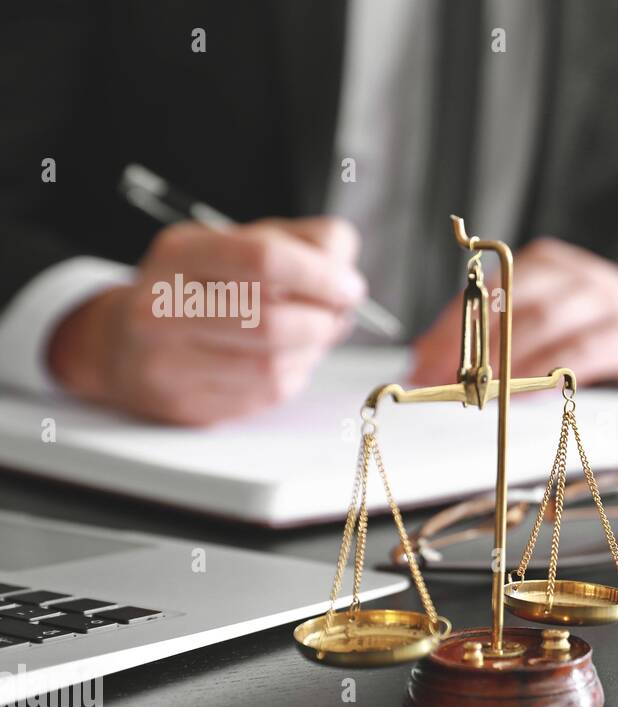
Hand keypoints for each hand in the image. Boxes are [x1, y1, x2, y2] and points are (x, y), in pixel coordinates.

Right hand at [48, 217, 365, 424]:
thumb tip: (345, 275)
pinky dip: (292, 377)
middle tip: (337, 316)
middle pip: (271, 322)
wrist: (122, 344)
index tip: (350, 287)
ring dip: (311, 353)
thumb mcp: (239, 243)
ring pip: (272, 367)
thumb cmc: (201, 289)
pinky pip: (264, 397)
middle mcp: (162, 309)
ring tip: (311, 337)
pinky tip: (284, 361)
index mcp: (180, 254)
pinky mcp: (184, 406)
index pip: (264, 260)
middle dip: (322, 322)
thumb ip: (301, 244)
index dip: (321, 275)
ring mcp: (167, 363)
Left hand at [409, 237, 617, 390]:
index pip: (484, 293)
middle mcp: (575, 276)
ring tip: (476, 390)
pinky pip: (583, 349)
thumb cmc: (610, 336)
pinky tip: (527, 393)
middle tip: (440, 384)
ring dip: (503, 361)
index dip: (448, 330)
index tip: (420, 365)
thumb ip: (503, 335)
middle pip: (508, 305)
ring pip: (542, 322)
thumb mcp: (556, 324)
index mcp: (547, 266)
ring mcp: (608, 300)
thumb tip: (434, 363)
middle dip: (467, 348)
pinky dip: (550, 370)